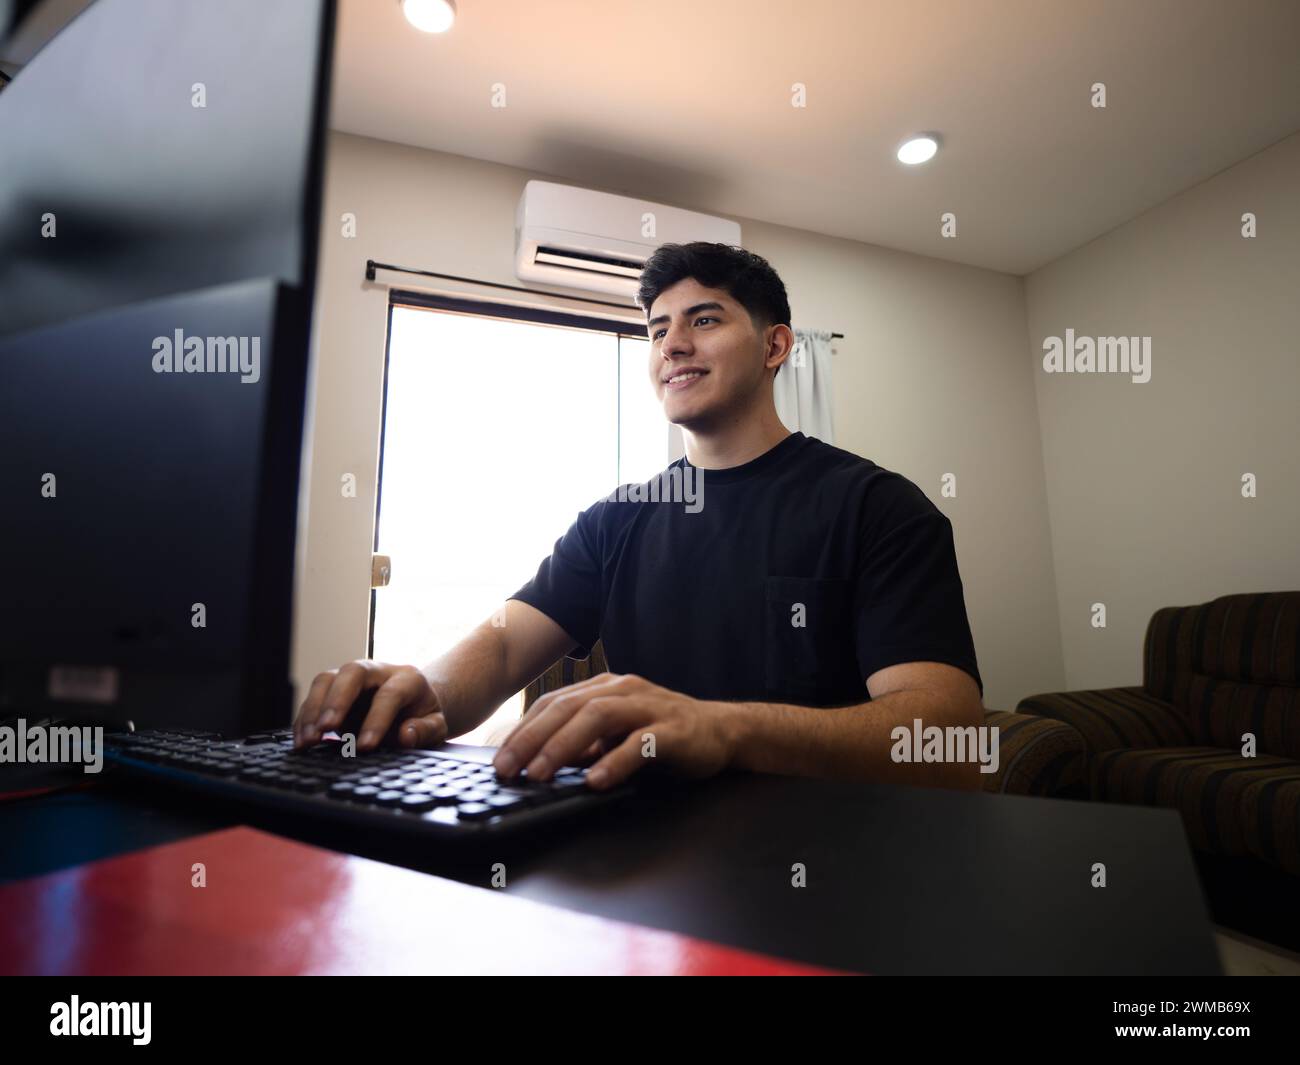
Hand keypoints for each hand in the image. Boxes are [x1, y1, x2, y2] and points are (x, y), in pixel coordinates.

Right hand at [293, 660, 446, 750]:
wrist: (414, 704)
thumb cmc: (423, 715)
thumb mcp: (436, 725)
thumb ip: (426, 730)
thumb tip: (406, 735)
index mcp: (408, 678)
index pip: (390, 694)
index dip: (377, 719)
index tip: (366, 746)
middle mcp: (377, 671)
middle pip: (352, 673)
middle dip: (337, 700)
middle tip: (326, 729)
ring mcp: (352, 679)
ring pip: (327, 680)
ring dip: (313, 709)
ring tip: (308, 741)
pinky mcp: (334, 691)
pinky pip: (314, 697)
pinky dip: (305, 719)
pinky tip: (301, 740)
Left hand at [492, 672, 735, 789]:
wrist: (722, 731)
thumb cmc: (664, 735)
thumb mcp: (616, 736)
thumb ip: (584, 744)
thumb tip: (539, 764)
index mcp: (606, 688)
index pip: (554, 703)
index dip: (523, 730)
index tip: (499, 759)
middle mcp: (624, 690)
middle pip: (569, 707)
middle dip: (532, 738)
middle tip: (507, 769)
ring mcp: (649, 707)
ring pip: (598, 717)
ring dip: (563, 746)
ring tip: (540, 774)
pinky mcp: (674, 730)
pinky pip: (640, 743)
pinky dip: (614, 761)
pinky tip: (595, 781)